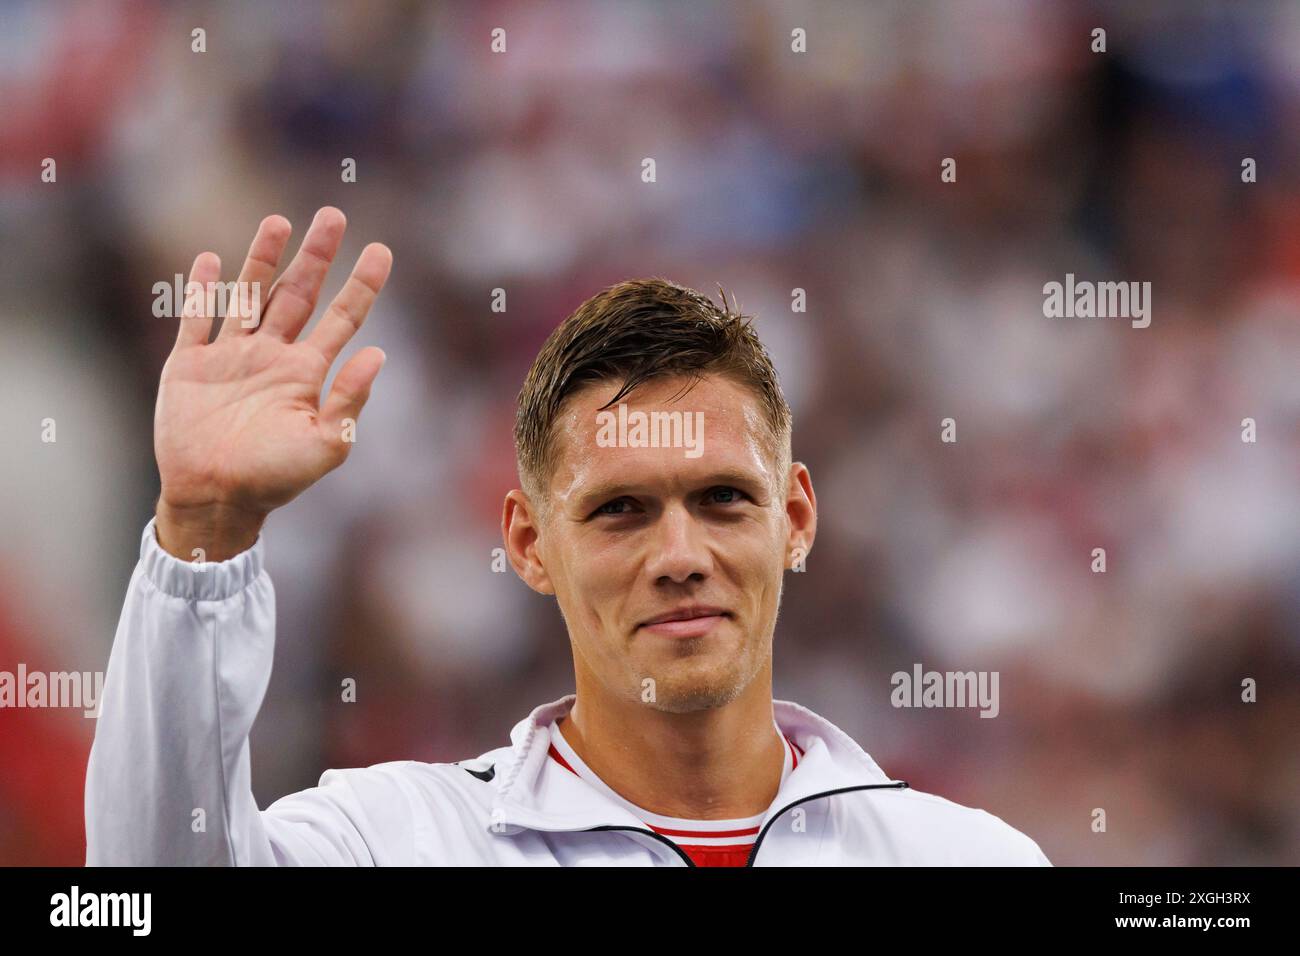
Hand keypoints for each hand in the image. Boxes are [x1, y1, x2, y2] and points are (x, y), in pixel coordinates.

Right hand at [154, 207, 391, 560]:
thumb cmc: (276, 479)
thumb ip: (350, 400)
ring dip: (264, 259)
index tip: (381, 250)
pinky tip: (214, 259)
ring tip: (280, 221)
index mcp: (306, 373)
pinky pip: (198, 319)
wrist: (216, 499)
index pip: (342, 318)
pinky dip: (205, 290)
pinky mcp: (190, 364)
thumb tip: (378, 353)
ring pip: (251, 294)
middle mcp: (272, 356)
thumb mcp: (326, 444)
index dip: (362, 285)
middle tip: (334, 213)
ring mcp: (231, 357)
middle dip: (316, 255)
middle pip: (299, 293)